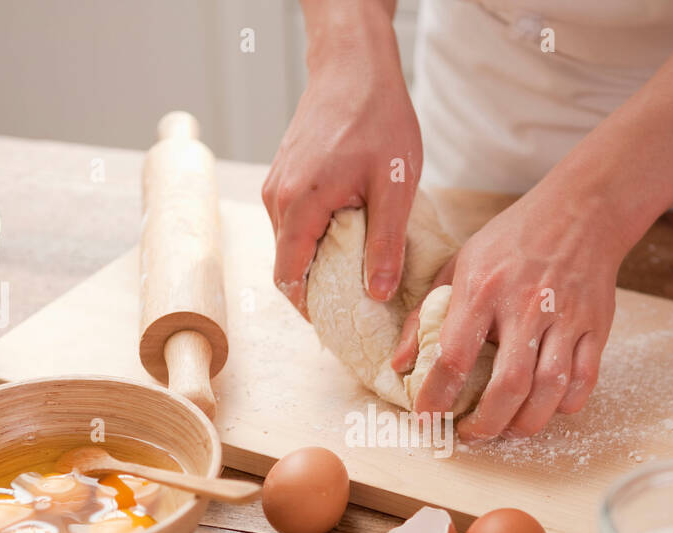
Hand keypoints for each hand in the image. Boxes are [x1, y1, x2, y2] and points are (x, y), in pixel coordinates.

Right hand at [263, 2, 418, 315]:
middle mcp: (277, 198)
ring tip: (357, 275)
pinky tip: (350, 239)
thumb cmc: (378, 118)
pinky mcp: (284, 175)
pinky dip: (316, 239)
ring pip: (291, 243)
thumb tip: (377, 294)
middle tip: (355, 309)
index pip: (288, 277)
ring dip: (318, 263)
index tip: (337, 327)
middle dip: (316, 290)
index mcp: (300, 204)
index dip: (309, 309)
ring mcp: (277, 185)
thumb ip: (385, 244)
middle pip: (287, 264)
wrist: (354, 65)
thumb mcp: (394, 187)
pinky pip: (295, 222)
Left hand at [392, 181, 622, 440]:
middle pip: (509, 385)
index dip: (437, 396)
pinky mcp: (597, 325)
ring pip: (550, 389)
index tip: (427, 418)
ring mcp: (566, 318)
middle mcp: (526, 306)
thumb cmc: (512, 239)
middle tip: (470, 435)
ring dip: (526, 423)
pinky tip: (546, 409)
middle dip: (486, 423)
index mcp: (483, 290)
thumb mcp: (458, 264)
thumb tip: (399, 365)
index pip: (455, 356)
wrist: (581, 210)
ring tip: (506, 430)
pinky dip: (566, 405)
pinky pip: (585, 379)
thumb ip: (424, 315)